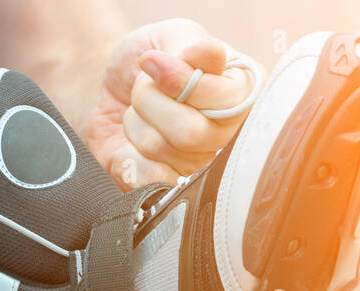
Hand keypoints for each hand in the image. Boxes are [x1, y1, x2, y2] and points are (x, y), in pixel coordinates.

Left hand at [85, 18, 259, 190]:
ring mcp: (201, 165)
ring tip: (141, 111)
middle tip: (143, 86)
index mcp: (243, 92)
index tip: (153, 62)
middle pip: (190, 132)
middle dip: (150, 101)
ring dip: (135, 122)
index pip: (225, 101)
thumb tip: (200, 55)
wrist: (116, 87)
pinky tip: (134, 141)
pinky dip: (129, 155)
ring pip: (160, 150)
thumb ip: (188, 43)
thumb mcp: (171, 34)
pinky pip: (148, 179)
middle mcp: (229, 134)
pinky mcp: (170, 187)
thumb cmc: (153, 59)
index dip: (181, 82)